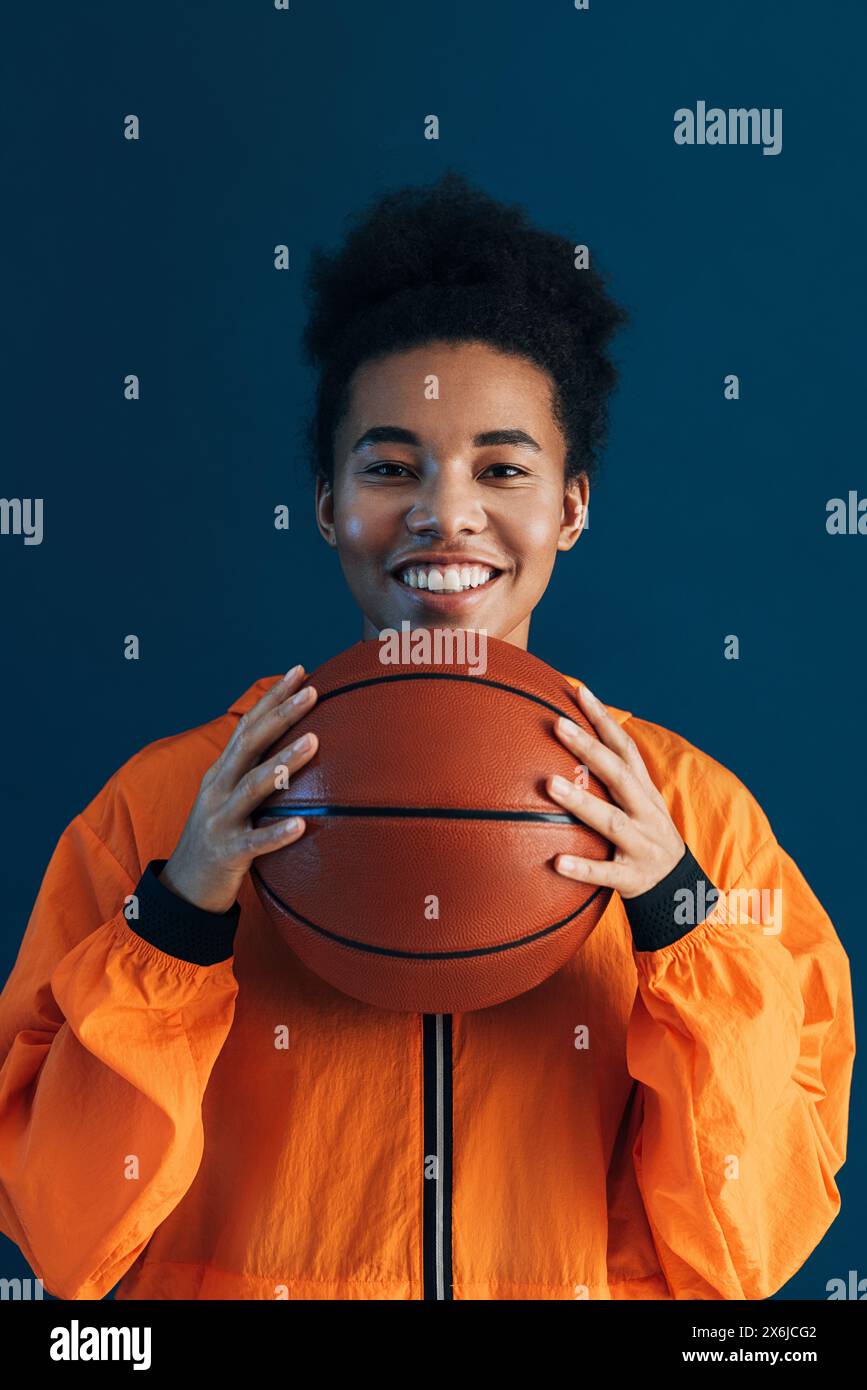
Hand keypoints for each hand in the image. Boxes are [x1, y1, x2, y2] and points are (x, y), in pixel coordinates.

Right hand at [158, 665, 318, 913]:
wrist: (184, 887)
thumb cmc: (220, 837)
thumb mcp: (231, 798)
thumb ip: (256, 773)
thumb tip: (298, 749)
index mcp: (222, 772)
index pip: (248, 725)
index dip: (272, 698)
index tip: (300, 672)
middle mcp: (218, 788)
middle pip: (250, 744)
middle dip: (281, 715)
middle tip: (312, 692)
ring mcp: (221, 819)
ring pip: (254, 786)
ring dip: (285, 763)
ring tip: (315, 742)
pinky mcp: (228, 853)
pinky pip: (256, 842)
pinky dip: (277, 833)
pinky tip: (301, 826)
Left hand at [546, 682, 684, 898]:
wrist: (680, 891)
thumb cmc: (646, 838)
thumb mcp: (639, 806)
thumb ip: (614, 780)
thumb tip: (572, 744)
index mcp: (644, 793)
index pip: (626, 749)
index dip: (605, 720)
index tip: (580, 692)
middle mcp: (645, 813)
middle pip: (618, 775)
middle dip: (589, 748)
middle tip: (558, 725)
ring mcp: (641, 845)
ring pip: (611, 821)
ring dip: (581, 802)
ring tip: (549, 784)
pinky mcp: (632, 878)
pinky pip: (606, 873)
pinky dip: (583, 869)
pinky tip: (556, 863)